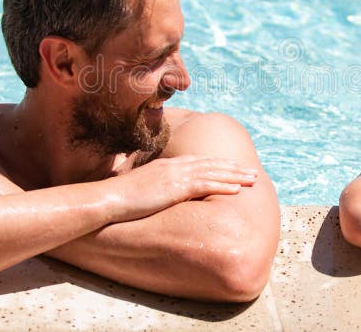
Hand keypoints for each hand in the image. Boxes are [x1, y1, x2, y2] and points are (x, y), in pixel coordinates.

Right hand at [105, 155, 257, 223]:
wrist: (108, 198)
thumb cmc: (121, 197)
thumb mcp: (143, 187)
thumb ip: (158, 187)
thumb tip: (165, 195)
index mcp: (168, 165)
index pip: (200, 162)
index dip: (219, 165)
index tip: (234, 167)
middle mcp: (175, 167)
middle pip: (211, 165)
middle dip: (233, 168)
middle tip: (251, 172)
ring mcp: (175, 176)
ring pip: (212, 173)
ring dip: (234, 176)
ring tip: (252, 180)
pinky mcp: (174, 188)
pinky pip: (204, 186)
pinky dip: (221, 186)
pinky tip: (236, 189)